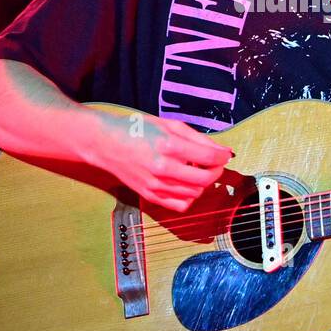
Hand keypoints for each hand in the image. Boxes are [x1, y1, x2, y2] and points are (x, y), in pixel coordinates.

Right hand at [92, 111, 233, 212]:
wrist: (105, 144)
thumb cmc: (136, 130)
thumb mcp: (169, 124)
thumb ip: (197, 138)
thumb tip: (221, 150)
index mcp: (169, 146)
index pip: (208, 157)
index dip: (222, 156)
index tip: (225, 154)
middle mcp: (163, 168)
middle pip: (205, 179)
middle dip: (216, 171)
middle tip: (215, 163)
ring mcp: (156, 185)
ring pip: (195, 193)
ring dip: (203, 183)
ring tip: (197, 170)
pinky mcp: (150, 196)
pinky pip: (180, 205)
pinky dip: (189, 197)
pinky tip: (185, 183)